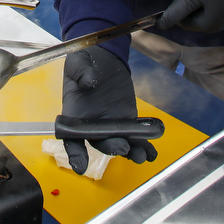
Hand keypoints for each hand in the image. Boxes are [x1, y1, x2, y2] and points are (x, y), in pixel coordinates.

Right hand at [61, 46, 156, 174]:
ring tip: (141, 156)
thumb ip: (80, 72)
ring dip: (131, 151)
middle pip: (100, 142)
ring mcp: (111, 123)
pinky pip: (135, 134)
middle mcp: (92, 124)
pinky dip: (143, 144)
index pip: (71, 139)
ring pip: (120, 142)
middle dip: (111, 147)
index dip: (75, 154)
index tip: (80, 166)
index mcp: (74, 115)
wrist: (102, 57)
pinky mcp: (127, 118)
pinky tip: (151, 152)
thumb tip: (89, 82)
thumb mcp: (77, 62)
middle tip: (123, 147)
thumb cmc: (83, 61)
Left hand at [157, 0, 223, 32]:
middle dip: (188, 19)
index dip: (170, 17)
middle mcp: (221, 2)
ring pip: (208, 28)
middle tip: (189, 6)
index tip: (160, 24)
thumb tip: (175, 15)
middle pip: (197, 24)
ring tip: (205, 2)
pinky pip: (220, 25)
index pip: (184, 7)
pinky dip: (214, 19)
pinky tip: (218, 4)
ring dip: (202, 20)